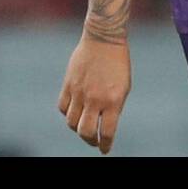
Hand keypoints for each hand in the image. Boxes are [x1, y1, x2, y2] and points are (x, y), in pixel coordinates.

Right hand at [58, 33, 130, 153]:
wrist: (104, 38)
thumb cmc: (118, 63)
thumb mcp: (124, 86)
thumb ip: (114, 106)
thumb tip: (104, 125)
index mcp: (113, 100)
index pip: (106, 131)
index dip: (105, 144)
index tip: (105, 149)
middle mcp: (95, 98)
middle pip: (85, 132)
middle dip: (90, 141)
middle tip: (94, 141)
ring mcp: (79, 92)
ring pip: (72, 122)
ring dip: (78, 129)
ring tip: (85, 127)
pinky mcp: (68, 85)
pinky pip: (63, 108)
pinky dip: (68, 114)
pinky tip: (75, 112)